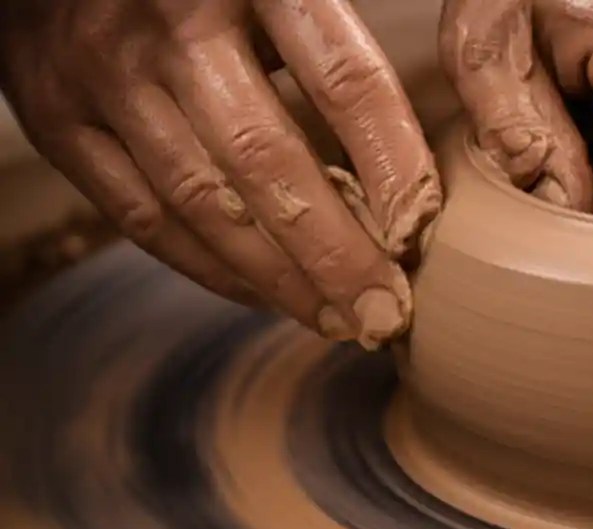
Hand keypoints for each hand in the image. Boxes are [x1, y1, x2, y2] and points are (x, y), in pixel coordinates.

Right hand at [0, 0, 441, 348]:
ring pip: (206, 203)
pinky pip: (143, 216)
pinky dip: (211, 269)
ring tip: (340, 321)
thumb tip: (420, 164)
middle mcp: (174, 23)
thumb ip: (338, 48)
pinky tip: (266, 296)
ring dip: (281, 279)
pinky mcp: (54, 116)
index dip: (394, 168)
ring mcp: (104, 71)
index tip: (424, 238)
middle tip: (387, 316)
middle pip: (270, 161)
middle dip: (337, 255)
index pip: (346, 83)